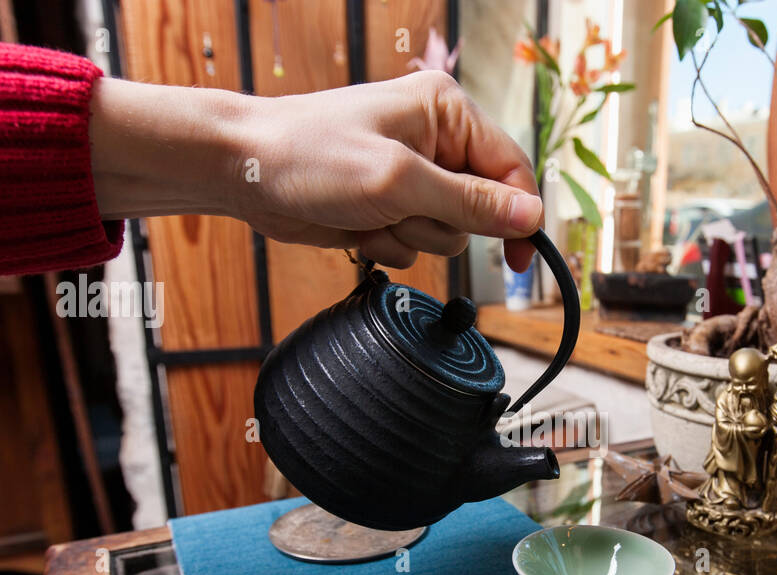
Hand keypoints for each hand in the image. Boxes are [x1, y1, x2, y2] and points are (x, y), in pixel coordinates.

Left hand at [90, 72, 542, 270]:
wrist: (244, 171)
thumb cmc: (310, 155)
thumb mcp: (399, 181)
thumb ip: (470, 202)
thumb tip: (531, 216)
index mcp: (447, 113)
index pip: (511, 170)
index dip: (519, 216)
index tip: (521, 259)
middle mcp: (435, 141)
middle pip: (480, 209)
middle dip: (440, 223)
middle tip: (399, 210)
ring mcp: (411, 176)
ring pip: (448, 233)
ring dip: (410, 236)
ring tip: (371, 215)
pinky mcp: (389, 206)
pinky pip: (415, 246)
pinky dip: (389, 246)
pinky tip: (357, 227)